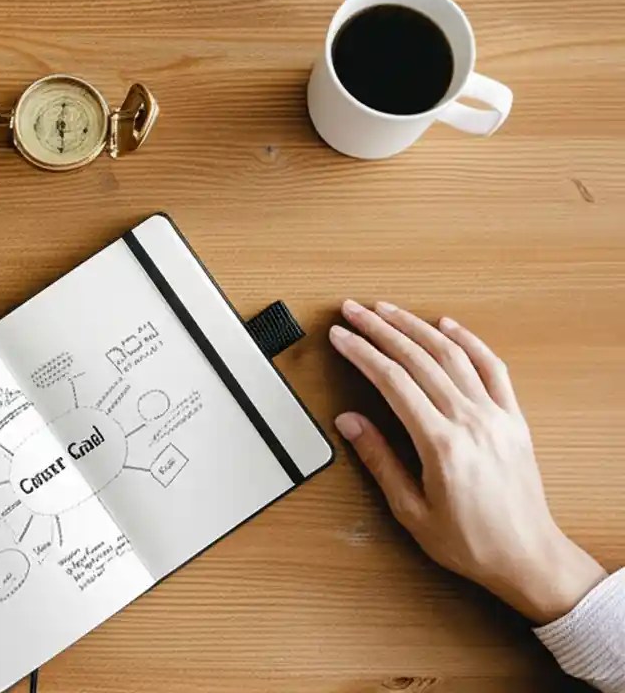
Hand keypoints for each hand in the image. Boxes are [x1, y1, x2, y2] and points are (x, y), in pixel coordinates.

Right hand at [330, 300, 605, 624]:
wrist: (526, 556)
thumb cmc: (471, 542)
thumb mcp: (411, 509)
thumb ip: (379, 460)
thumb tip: (350, 422)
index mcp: (442, 445)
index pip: (392, 381)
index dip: (362, 353)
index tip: (340, 337)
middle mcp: (471, 422)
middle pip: (418, 359)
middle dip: (380, 329)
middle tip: (353, 312)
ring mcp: (496, 416)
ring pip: (452, 355)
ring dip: (416, 327)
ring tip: (387, 310)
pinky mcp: (514, 418)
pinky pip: (492, 367)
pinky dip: (469, 341)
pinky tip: (447, 325)